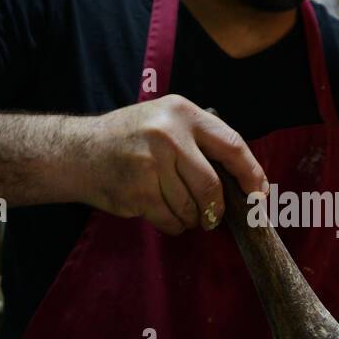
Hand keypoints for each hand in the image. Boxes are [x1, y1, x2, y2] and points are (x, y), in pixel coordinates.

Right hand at [81, 94, 267, 233]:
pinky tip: (163, 215)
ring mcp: (151, 163)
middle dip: (216, 208)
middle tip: (214, 217)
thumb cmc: (129, 139)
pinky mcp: (138, 190)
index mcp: (182, 113)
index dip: (251, 173)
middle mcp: (168, 134)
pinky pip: (170, 219)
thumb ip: (200, 141)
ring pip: (191, 207)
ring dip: (191, 218)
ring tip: (181, 212)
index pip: (232, 144)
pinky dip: (173, 225)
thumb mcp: (164, 121)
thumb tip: (243, 179)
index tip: (260, 193)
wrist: (78, 151)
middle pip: (212, 185)